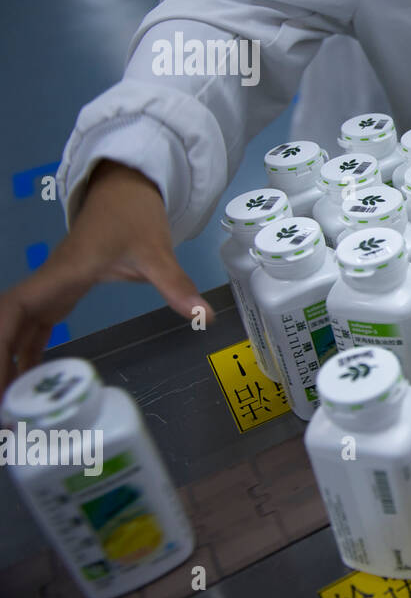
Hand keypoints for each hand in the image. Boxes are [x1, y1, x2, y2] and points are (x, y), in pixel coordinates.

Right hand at [0, 161, 211, 388]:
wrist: (127, 186)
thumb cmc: (133, 214)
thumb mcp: (156, 250)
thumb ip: (175, 284)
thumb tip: (204, 315)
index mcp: (61, 275)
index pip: (15, 310)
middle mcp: (48, 284)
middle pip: (7, 326)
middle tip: (5, 411)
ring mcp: (53, 288)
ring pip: (17, 329)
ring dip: (10, 363)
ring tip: (11, 406)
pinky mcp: (63, 292)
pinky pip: (36, 327)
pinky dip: (28, 353)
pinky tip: (30, 383)